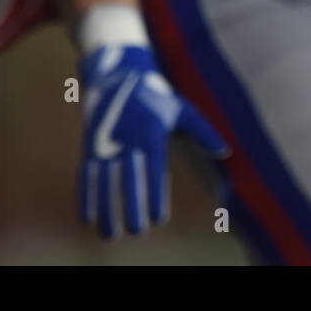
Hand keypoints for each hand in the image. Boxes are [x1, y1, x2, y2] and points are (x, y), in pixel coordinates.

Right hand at [79, 42, 228, 237]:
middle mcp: (127, 137)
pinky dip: (85, 196)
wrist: (117, 76)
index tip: (159, 218)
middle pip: (128, 177)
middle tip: (137, 231)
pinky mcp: (90, 145)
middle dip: (130, 205)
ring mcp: (105, 141)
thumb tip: (225, 151)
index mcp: (151, 130)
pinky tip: (88, 219)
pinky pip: (86, 174)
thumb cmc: (157, 98)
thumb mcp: (181, 108)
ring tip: (111, 234)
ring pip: (103, 180)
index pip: (153, 168)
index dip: (154, 194)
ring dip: (105, 208)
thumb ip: (203, 131)